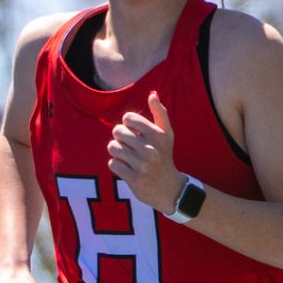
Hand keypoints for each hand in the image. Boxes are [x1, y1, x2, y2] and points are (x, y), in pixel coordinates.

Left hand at [108, 93, 179, 212]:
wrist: (169, 188)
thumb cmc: (164, 156)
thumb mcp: (167, 134)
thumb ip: (160, 113)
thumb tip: (153, 94)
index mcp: (158, 134)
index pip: (128, 118)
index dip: (127, 125)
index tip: (135, 133)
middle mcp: (151, 149)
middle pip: (118, 132)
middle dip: (120, 138)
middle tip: (130, 147)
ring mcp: (143, 165)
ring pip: (113, 147)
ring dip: (117, 152)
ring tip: (127, 157)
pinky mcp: (134, 179)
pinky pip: (113, 164)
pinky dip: (117, 166)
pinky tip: (127, 168)